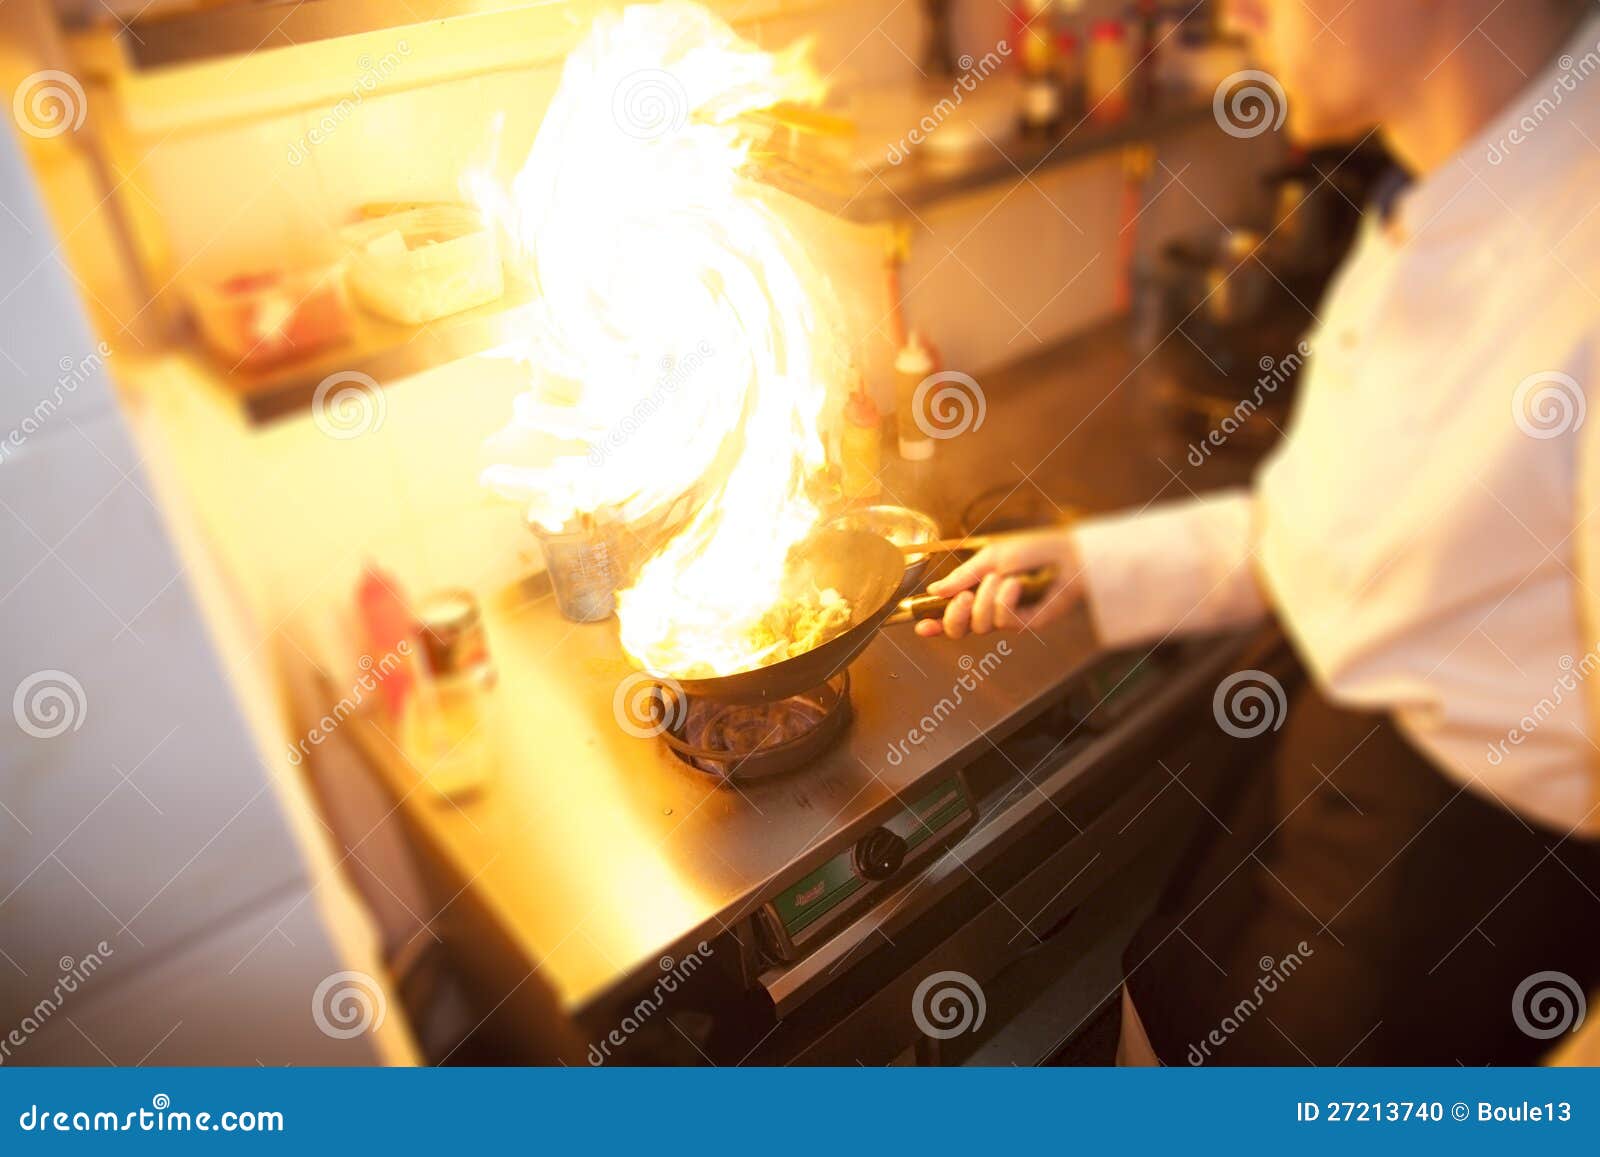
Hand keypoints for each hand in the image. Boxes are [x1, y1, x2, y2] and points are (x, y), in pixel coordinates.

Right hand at [913, 530, 1083, 639]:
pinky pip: (1003, 621)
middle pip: (958, 631)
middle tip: (963, 596)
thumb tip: (933, 590)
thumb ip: (962, 576)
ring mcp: (1007, 619)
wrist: (1066, 554)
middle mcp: (989, 610)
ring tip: (1002, 578)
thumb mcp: (990, 558)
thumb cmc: (1032, 551)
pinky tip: (1017, 585)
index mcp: (976, 594)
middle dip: (954, 616)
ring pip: (979, 626)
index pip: (949, 616)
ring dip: (986, 599)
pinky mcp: (1026, 624)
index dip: (932, 624)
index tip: (920, 624)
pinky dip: (1006, 601)